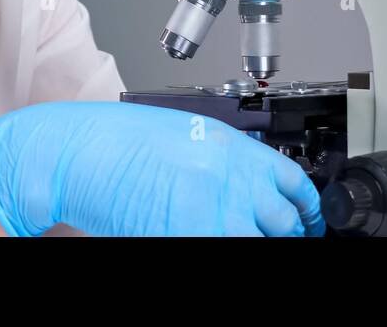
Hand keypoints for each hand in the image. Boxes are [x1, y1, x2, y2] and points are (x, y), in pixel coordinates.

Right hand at [0, 101, 324, 236]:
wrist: (78, 152)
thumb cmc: (120, 141)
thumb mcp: (189, 138)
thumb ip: (227, 166)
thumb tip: (252, 193)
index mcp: (235, 149)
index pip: (296, 186)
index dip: (307, 213)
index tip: (308, 224)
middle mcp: (231, 179)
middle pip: (283, 225)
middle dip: (282, 238)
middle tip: (272, 239)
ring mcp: (213, 212)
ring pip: (256, 243)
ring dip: (252, 244)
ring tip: (228, 234)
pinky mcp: (189, 235)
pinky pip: (221, 249)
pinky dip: (218, 247)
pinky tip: (203, 238)